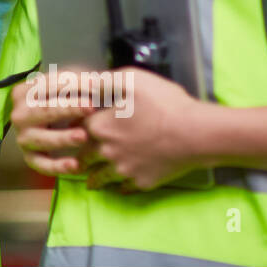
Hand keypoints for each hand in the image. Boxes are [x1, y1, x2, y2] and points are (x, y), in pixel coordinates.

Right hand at [11, 69, 96, 176]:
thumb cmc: (60, 100)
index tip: (95, 83)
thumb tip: (98, 82)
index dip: (71, 83)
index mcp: (24, 92)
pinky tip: (76, 166)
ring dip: (62, 137)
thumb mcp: (65, 86)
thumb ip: (78, 82)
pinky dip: (57, 166)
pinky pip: (42, 164)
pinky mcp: (30, 158)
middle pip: (44, 110)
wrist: (43, 124)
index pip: (47, 85)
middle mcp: (19, 115)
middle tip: (90, 107)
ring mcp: (23, 137)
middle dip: (68, 108)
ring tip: (83, 136)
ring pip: (42, 139)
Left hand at [80, 67, 208, 190]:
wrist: (195, 133)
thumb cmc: (163, 103)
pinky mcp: (142, 182)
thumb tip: (87, 83)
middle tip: (76, 161)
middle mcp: (106, 152)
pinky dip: (121, 186)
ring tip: (90, 182)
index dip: (74, 128)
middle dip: (80, 157)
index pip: (76, 130)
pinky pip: (125, 187)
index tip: (71, 130)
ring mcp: (124, 170)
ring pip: (101, 177)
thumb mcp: (131, 79)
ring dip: (94, 178)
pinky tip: (121, 186)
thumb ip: (104, 81)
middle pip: (85, 157)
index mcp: (100, 127)